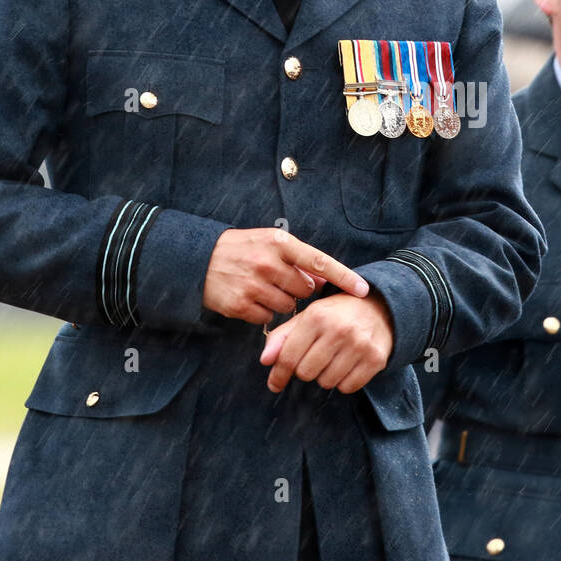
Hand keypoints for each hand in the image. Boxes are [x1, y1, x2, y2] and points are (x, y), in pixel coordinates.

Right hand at [203, 227, 368, 325]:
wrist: (197, 259)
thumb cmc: (241, 249)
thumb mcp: (268, 242)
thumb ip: (297, 258)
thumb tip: (322, 280)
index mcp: (279, 243)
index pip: (320, 262)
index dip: (344, 277)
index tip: (363, 289)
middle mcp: (267, 263)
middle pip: (305, 289)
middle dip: (299, 289)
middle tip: (281, 281)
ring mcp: (253, 286)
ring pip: (288, 306)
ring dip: (282, 302)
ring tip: (263, 288)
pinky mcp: (240, 305)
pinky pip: (267, 318)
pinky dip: (263, 312)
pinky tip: (250, 298)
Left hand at [259, 292, 393, 393]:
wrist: (379, 308)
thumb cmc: (336, 314)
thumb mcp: (307, 317)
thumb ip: (282, 337)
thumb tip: (265, 361)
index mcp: (317, 316)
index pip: (288, 357)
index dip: (278, 374)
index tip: (274, 384)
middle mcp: (338, 329)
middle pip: (306, 373)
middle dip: (306, 370)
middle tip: (315, 358)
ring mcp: (359, 345)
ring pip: (327, 382)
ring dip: (325, 376)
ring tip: (333, 359)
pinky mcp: (375, 359)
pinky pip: (348, 387)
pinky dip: (344, 382)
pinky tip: (347, 366)